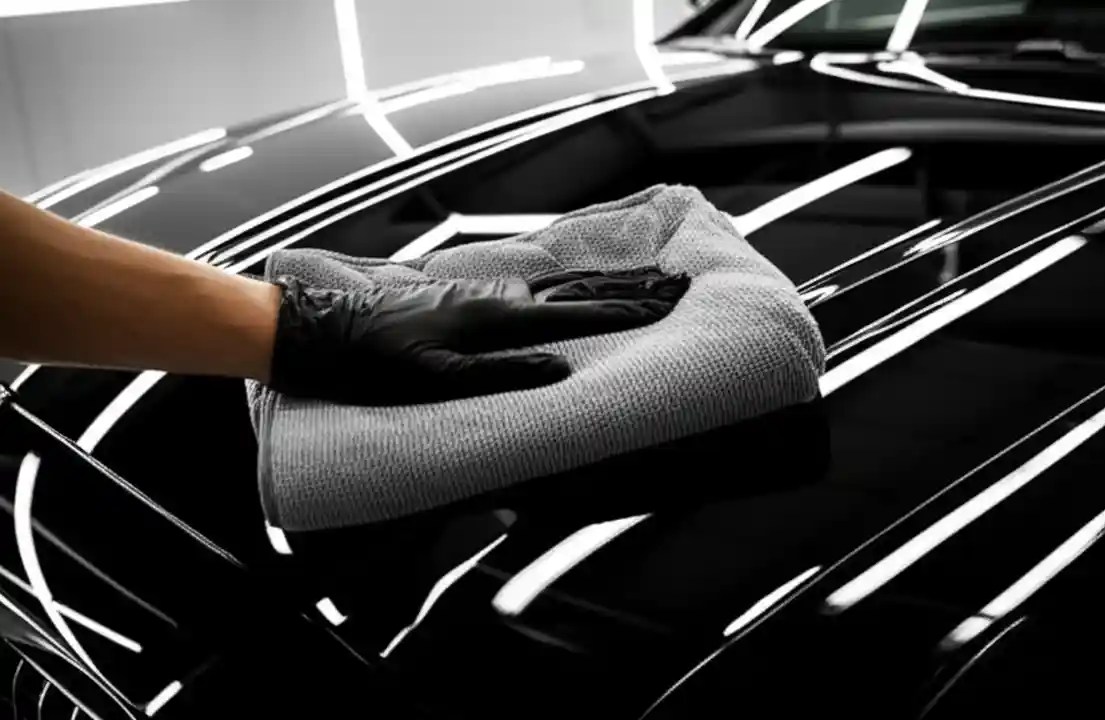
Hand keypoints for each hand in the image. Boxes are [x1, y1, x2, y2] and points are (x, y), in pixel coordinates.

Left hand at [267, 276, 679, 404]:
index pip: (574, 314)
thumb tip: (561, 372)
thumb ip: (499, 377)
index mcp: (493, 319)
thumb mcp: (433, 383)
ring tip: (633, 289)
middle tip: (669, 286)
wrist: (316, 333)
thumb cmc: (369, 366)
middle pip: (572, 291)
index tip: (666, 305)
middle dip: (624, 290)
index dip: (622, 311)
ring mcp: (476, 293)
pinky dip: (560, 292)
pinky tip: (563, 295)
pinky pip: (527, 292)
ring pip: (551, 288)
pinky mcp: (460, 296)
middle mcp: (492, 298)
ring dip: (595, 288)